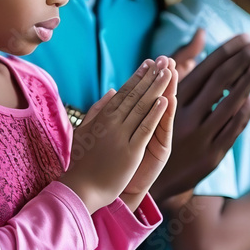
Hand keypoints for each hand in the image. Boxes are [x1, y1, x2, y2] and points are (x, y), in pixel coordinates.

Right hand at [60, 59, 172, 212]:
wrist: (81, 189)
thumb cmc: (82, 162)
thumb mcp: (85, 130)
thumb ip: (98, 110)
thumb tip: (111, 91)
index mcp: (103, 117)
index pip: (124, 93)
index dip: (138, 77)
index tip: (149, 64)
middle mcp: (112, 122)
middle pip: (135, 95)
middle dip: (151, 77)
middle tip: (163, 61)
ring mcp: (121, 136)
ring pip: (142, 107)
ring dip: (156, 88)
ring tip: (168, 73)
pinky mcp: (130, 151)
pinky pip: (145, 128)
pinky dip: (155, 114)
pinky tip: (164, 101)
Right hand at [150, 34, 249, 203]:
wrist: (154, 181)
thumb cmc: (158, 131)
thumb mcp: (161, 102)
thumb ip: (180, 74)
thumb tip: (197, 39)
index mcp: (171, 101)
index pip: (204, 69)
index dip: (226, 52)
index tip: (244, 38)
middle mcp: (184, 117)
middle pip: (218, 83)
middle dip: (240, 61)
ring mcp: (200, 137)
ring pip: (230, 105)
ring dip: (247, 82)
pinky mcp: (211, 155)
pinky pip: (233, 129)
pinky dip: (244, 112)